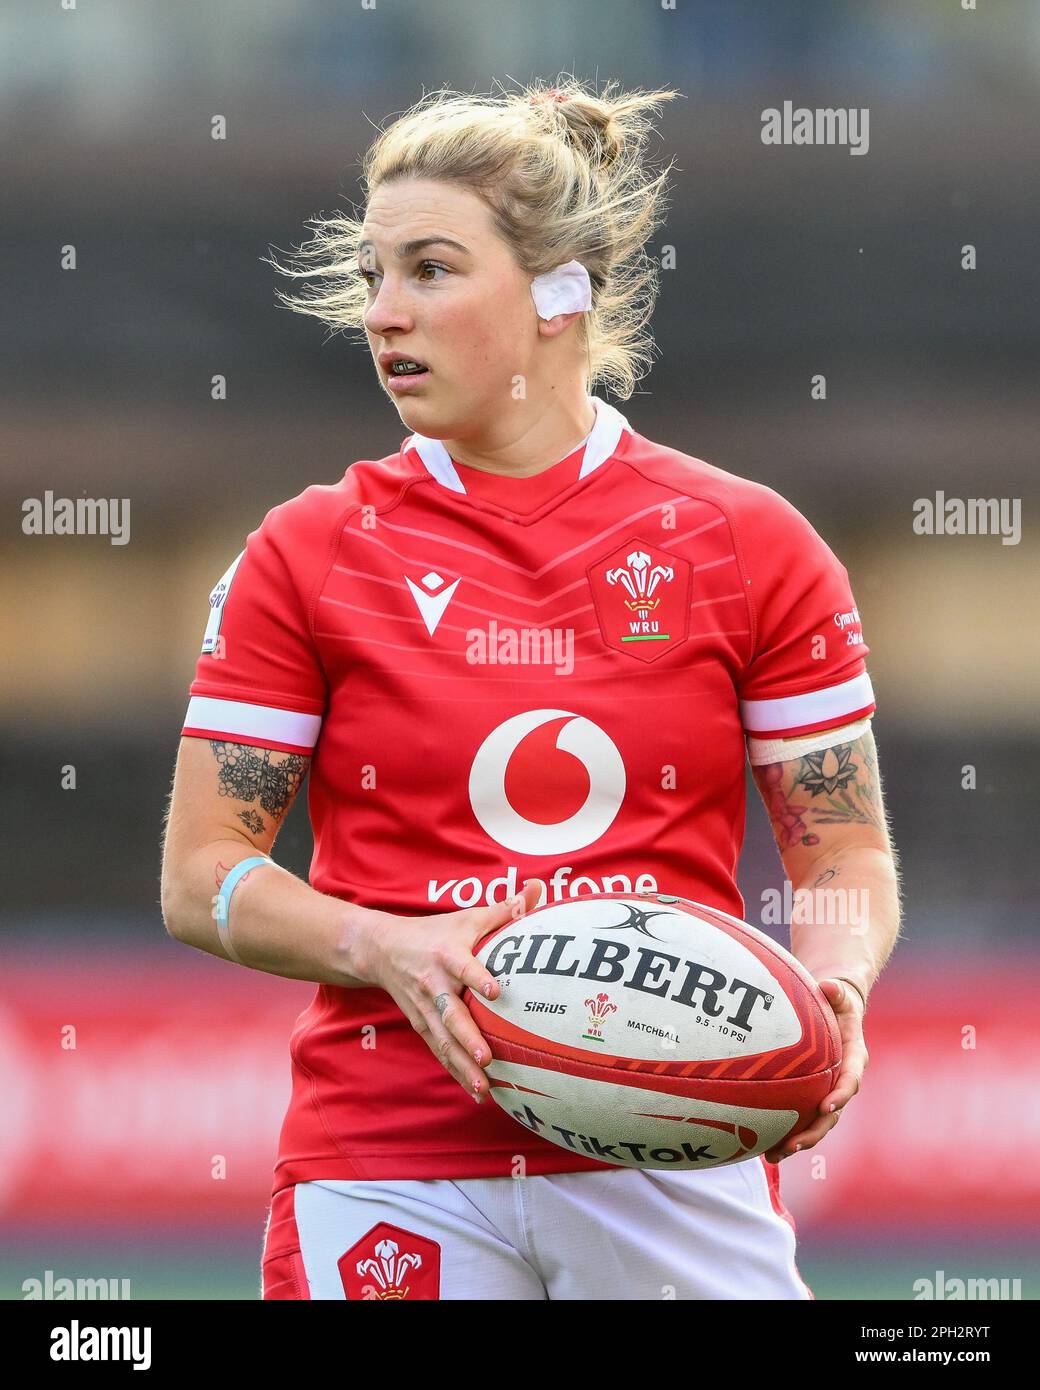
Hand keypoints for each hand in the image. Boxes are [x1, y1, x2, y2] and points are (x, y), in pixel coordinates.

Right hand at [350, 881, 542, 1102]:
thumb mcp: (468, 918)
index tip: (495, 992)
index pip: (463, 966)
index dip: (478, 977)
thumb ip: (505, 909)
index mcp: (447, 954)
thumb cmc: (436, 932)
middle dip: (467, 1038)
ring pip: (444, 1040)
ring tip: (484, 1087)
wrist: (382, 949)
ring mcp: (425, 1009)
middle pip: (451, 1014)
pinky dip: (456, 1072)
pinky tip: (476, 1092)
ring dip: (462, 1065)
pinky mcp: (422, 1025)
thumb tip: (538, 889)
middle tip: (487, 1058)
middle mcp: (434, 984)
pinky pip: (439, 1051)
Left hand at [763, 977, 867, 1162]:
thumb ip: (837, 991)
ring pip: (816, 1124)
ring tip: (774, 1155)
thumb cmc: (836, 1000)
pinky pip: (800, 1117)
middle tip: (794, 1144)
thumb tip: (828, 985)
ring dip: (797, 1141)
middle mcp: (842, 1080)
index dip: (841, 1095)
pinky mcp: (811, 1095)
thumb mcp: (839, 993)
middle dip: (814, 1131)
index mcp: (853, 1057)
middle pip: (832, 1114)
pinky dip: (784, 1131)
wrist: (836, 1010)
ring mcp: (827, 1091)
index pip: (850, 1079)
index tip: (826, 1107)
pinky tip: (762, 1146)